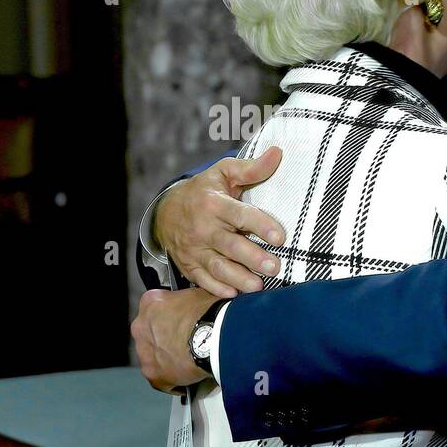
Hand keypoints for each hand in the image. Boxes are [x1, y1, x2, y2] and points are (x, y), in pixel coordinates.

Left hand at [131, 286, 215, 392]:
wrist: (213, 336)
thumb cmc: (208, 313)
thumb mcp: (197, 293)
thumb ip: (184, 300)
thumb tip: (193, 305)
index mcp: (150, 302)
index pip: (154, 308)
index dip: (169, 316)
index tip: (180, 321)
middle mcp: (140, 326)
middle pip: (149, 333)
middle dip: (164, 338)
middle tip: (184, 341)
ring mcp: (144, 352)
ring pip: (152, 356)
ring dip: (166, 358)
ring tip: (187, 360)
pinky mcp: (152, 373)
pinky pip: (160, 379)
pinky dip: (173, 379)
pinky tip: (187, 377)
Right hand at [153, 148, 286, 296]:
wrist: (166, 212)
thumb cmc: (204, 191)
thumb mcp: (224, 174)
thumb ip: (251, 168)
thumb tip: (278, 153)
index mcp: (213, 203)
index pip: (239, 214)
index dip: (260, 225)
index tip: (280, 237)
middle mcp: (203, 228)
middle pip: (230, 245)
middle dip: (252, 258)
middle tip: (274, 267)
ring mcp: (195, 249)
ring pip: (217, 267)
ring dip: (238, 278)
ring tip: (258, 286)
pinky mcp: (189, 265)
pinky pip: (203, 280)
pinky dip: (217, 289)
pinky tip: (234, 293)